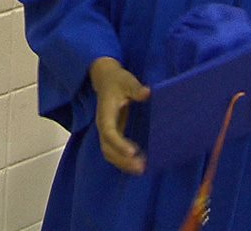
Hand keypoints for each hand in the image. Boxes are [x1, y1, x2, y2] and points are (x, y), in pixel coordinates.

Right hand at [89, 57, 150, 174]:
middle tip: (141, 167)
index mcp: (105, 113)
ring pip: (109, 153)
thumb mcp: (127, 80)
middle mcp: (103, 125)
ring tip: (142, 169)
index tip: (133, 152)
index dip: (119, 144)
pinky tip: (138, 164)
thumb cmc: (117, 80)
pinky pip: (114, 152)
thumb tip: (147, 93)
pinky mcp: (112, 135)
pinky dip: (124, 161)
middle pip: (107, 148)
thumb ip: (136, 88)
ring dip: (123, 164)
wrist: (106, 80)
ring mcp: (106, 132)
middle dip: (122, 160)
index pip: (108, 132)